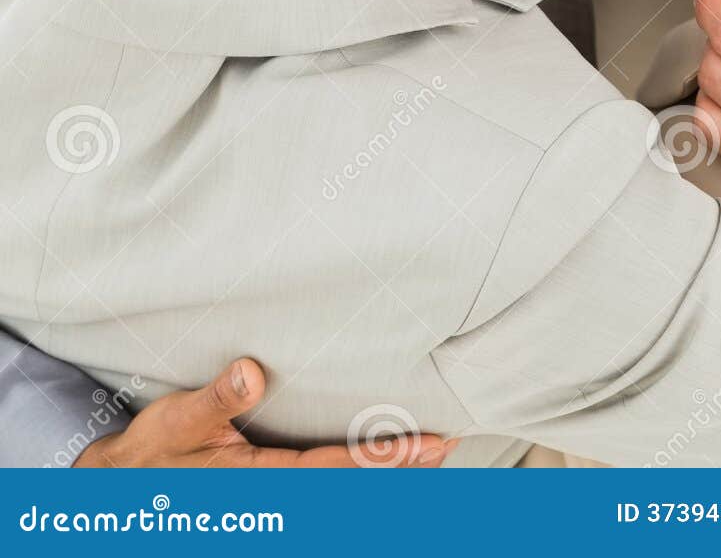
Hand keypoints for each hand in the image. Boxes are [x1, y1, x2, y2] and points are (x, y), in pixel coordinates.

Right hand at [75, 358, 454, 467]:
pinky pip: (322, 483)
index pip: (335, 467)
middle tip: (449, 444)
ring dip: (385, 472)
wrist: (121, 494)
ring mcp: (273, 498)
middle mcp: (275, 495)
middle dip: (400, 465)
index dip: (383, 455)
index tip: (425, 443)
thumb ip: (213, 399)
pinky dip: (357, 471)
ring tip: (431, 451)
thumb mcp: (175, 422)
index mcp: (260, 480)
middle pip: (350, 483)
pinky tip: (381, 459)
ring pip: (340, 486)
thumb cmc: (149, 456)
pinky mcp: (269, 491)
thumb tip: (251, 372)